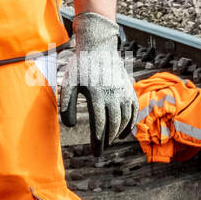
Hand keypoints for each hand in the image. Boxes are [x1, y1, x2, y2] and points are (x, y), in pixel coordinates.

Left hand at [58, 11, 137, 155]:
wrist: (98, 47)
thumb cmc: (80, 66)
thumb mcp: (69, 82)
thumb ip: (67, 104)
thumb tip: (69, 125)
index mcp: (97, 94)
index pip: (99, 124)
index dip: (97, 140)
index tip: (94, 152)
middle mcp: (113, 94)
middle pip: (113, 125)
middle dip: (107, 141)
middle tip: (100, 152)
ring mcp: (123, 91)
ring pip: (124, 119)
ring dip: (117, 133)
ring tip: (108, 142)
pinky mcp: (129, 89)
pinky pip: (134, 111)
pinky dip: (130, 123)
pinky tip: (123, 133)